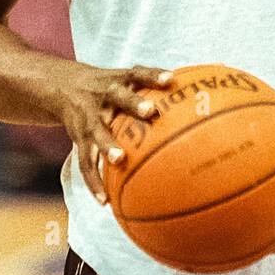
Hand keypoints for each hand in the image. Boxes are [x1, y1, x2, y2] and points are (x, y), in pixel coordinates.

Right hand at [57, 61, 175, 205]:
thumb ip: (159, 84)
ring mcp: (90, 117)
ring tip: (119, 160)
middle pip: (119, 97)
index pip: (139, 73)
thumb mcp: (129, 79)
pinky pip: (85, 161)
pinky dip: (94, 181)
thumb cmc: (112, 86)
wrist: (65, 87)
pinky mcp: (79, 138)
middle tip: (150, 112)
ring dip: (107, 145)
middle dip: (134, 104)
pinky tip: (105, 201)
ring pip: (98, 131)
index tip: (171, 79)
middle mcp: (105, 96)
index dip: (154, 76)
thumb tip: (208, 82)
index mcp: (121, 80)